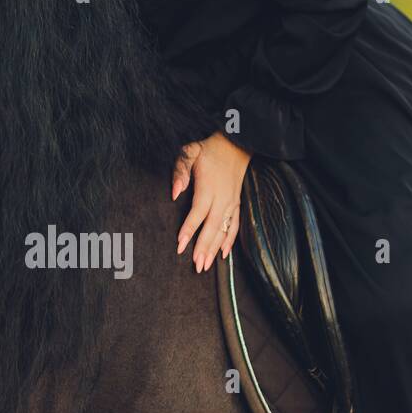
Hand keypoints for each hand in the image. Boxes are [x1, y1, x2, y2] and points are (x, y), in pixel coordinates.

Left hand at [172, 132, 251, 272]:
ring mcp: (231, 203)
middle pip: (212, 228)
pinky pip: (235, 226)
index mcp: (208, 188)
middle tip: (196, 266)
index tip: (180, 245)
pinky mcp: (237, 204)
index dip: (189, 230)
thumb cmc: (208, 150)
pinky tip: (223, 255)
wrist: (236, 146)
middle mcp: (222, 199)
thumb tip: (174, 192)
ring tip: (206, 266)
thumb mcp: (190, 152)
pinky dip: (230, 242)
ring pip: (223, 231)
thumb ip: (181, 171)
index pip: (197, 213)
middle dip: (203, 248)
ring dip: (214, 249)